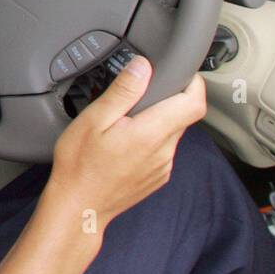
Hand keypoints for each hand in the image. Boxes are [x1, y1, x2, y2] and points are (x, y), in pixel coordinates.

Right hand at [45, 55, 206, 229]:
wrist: (79, 206)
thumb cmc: (80, 164)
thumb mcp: (94, 119)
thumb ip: (123, 92)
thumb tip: (143, 67)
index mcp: (151, 133)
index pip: (194, 104)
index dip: (194, 84)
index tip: (182, 73)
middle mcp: (164, 151)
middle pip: (183, 116)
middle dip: (167, 100)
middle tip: (138, 95)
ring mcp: (163, 167)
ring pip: (172, 133)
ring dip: (157, 121)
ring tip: (123, 122)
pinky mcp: (158, 177)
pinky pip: (163, 150)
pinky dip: (151, 139)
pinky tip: (124, 143)